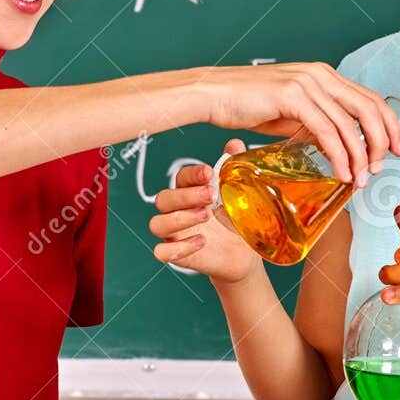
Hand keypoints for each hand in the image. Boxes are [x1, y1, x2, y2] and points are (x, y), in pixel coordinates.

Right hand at [149, 142, 259, 283]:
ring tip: (206, 216)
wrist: (243, 251)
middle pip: (163, 199)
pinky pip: (161, 252)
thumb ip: (233, 168)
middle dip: (185, 195)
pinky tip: (202, 241)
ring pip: (157, 224)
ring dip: (179, 219)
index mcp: (188, 192)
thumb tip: (235, 144)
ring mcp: (173, 233)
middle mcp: (175, 211)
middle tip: (210, 195)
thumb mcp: (237, 193)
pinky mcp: (176, 255)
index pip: (181, 178)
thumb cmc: (234, 219)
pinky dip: (178, 248)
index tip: (210, 173)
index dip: (192, 174)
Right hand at [196, 64, 399, 185]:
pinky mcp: (293, 97)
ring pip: (350, 123)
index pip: (369, 98)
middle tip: (384, 166)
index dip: (388, 124)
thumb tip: (337, 148)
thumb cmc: (246, 104)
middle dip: (383, 140)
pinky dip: (340, 155)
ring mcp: (308, 84)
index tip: (396, 148)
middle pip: (369, 108)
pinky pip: (327, 131)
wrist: (212, 94)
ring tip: (361, 179)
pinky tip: (343, 173)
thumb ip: (315, 125)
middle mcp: (320, 75)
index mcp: (324, 75)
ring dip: (361, 156)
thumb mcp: (290, 114)